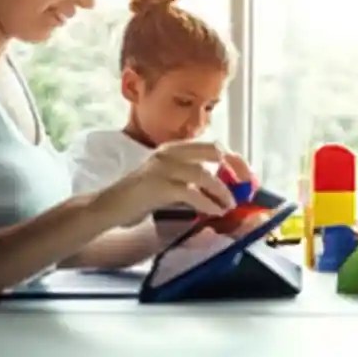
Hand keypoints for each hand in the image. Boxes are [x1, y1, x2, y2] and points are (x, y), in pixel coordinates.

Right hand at [95, 141, 239, 226]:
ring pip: (204, 173)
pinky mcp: (157, 186)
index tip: (248, 177)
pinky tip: (214, 211)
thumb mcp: (170, 181)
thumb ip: (194, 180)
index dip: (235, 160)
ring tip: (229, 205)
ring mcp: (162, 167)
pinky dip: (207, 203)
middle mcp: (170, 152)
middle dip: (236, 168)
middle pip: (214, 151)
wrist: (108, 207)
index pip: (214, 146)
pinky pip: (191, 192)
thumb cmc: (141, 197)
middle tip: (245, 188)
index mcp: (175, 148)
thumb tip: (227, 189)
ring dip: (222, 191)